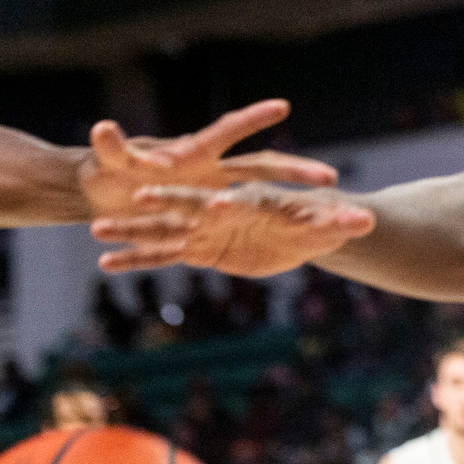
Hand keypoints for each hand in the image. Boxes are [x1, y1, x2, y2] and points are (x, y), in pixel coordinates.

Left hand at [81, 101, 336, 219]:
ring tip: (333, 214)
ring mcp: (212, 201)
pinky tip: (297, 241)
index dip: (251, 119)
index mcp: (193, 154)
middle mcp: (211, 175)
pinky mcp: (202, 228)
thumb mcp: (107, 163)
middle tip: (329, 180)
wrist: (105, 196)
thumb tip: (104, 130)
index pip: (227, 131)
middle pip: (262, 167)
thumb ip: (110, 149)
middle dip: (296, 171)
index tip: (281, 107)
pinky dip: (263, 233)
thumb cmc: (106, 171)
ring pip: (262, 198)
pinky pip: (241, 225)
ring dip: (293, 205)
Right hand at [92, 182, 374, 276]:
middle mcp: (218, 209)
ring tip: (96, 233)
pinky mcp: (199, 250)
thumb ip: (340, 223)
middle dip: (158, 206)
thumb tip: (366, 222)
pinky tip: (105, 265)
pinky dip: (137, 260)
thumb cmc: (314, 222)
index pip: (226, 198)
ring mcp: (204, 230)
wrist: (304, 229)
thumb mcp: (324, 227)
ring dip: (133, 232)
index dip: (212, 201)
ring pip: (163, 231)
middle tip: (129, 202)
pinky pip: (162, 255)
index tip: (201, 202)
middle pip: (183, 206)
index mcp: (247, 200)